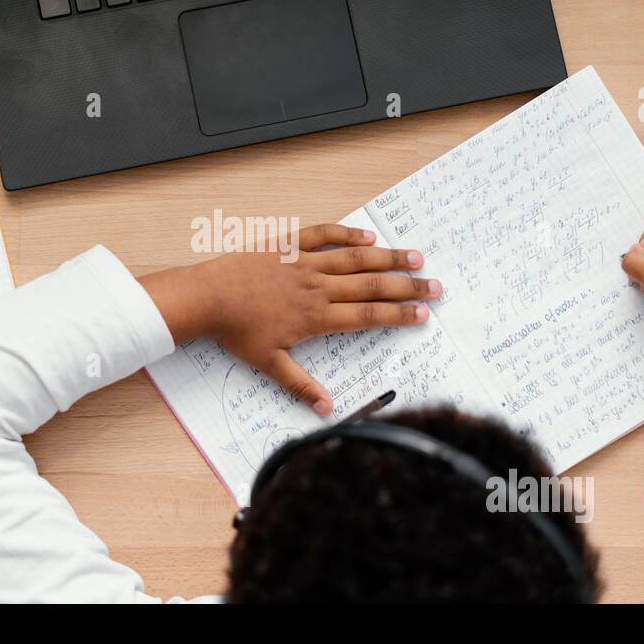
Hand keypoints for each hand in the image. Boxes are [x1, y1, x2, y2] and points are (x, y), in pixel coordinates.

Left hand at [139, 224, 438, 414]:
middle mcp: (318, 287)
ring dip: (387, 258)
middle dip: (407, 287)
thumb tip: (326, 409)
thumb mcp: (268, 364)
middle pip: (371, 286)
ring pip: (354, 259)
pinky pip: (323, 235)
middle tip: (435, 286)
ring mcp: (304, 263)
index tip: (423, 314)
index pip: (368, 316)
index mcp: (317, 317)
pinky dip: (347, 234)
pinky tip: (368, 236)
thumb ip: (300, 385)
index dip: (399, 315)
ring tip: (415, 258)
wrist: (207, 297)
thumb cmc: (236, 332)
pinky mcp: (288, 244)